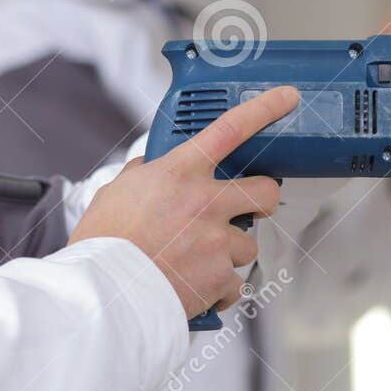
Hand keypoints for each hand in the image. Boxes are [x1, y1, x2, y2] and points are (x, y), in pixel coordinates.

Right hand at [70, 86, 296, 317]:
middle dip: (264, 200)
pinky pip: (234, 284)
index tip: (286, 99)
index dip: (264, 109)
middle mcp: (206, 202)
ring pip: (248, 245)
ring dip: (229, 254)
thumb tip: (148, 170)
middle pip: (266, 191)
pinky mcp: (221, 276)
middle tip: (248, 209)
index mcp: (179, 174)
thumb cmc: (104, 243)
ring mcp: (218, 240)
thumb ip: (141, 176)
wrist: (106, 291)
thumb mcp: (115, 192)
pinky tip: (194, 288)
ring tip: (196, 263)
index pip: (230, 129)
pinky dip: (218, 290)